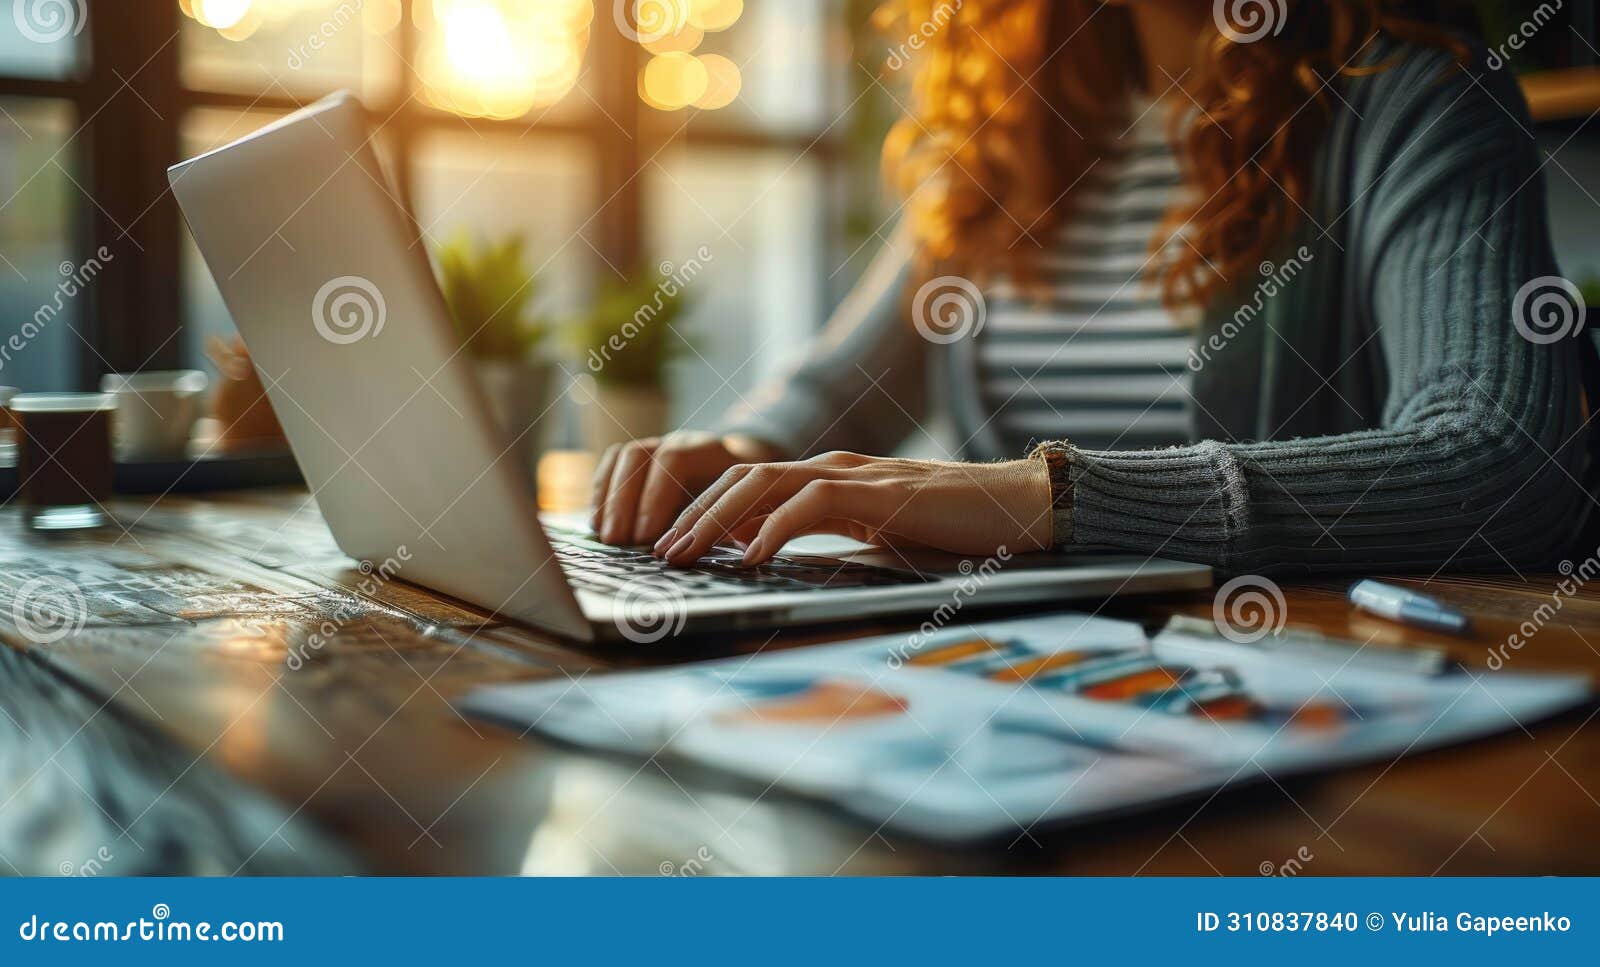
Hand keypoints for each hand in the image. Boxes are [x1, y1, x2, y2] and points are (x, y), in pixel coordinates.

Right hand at [591, 431, 787, 545]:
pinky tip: (598, 523)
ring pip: (624, 456)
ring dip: (610, 498)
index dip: (656, 497)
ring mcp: (660, 444)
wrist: (750, 472)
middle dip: (625, 501)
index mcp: (711, 449)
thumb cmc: (749, 499)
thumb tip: (693, 552)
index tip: (647, 536)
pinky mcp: (643, 458)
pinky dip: (602, 492)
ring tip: (606, 536)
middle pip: (641, 455)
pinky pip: (613, 464)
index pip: (675, 460)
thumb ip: (725, 524)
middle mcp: (681, 440)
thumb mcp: (748, 508)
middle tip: (619, 542)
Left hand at [652, 452, 1053, 565]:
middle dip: (694, 513)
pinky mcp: (881, 493)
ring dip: (717, 518)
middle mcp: (835, 467)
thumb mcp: (879, 537)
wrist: (1017, 508)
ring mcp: (857, 475)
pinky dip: (774, 527)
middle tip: (660, 551)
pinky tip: (749, 554)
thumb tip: (784, 564)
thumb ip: (835, 539)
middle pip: (744, 477)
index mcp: (831, 478)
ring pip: (765, 482)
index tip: (676, 546)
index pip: (752, 484)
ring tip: (686, 553)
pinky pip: (812, 502)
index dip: (707, 512)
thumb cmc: (953, 528)